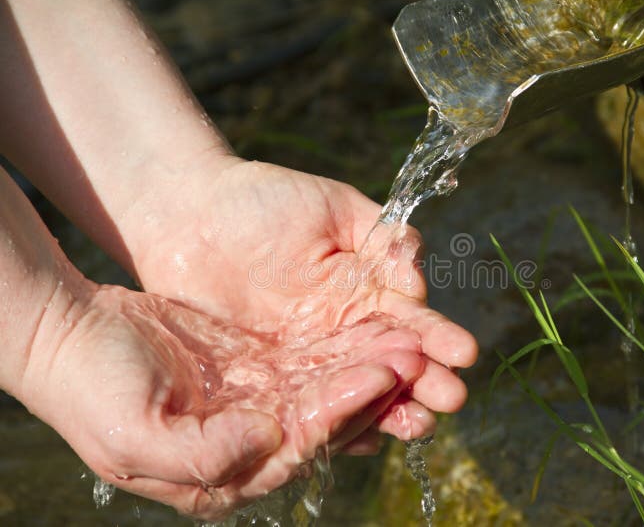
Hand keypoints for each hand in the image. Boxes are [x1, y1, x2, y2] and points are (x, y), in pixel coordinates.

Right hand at [22, 282, 424, 519]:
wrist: (73, 334)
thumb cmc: (92, 391)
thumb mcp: (133, 435)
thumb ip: (203, 456)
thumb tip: (269, 440)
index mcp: (225, 474)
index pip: (299, 450)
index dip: (341, 416)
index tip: (377, 379)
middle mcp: (251, 442)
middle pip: (326, 419)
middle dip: (373, 391)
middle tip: (417, 359)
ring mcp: (258, 399)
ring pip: (328, 384)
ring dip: (369, 364)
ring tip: (413, 339)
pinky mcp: (260, 362)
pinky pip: (312, 353)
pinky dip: (345, 343)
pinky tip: (377, 323)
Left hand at [130, 157, 477, 441]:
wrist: (185, 215)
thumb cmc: (260, 199)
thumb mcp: (333, 206)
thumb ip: (381, 238)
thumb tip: (416, 284)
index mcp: (362, 290)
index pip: (408, 319)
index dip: (437, 337)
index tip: (464, 354)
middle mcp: (340, 331)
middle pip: (389, 363)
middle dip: (424, 382)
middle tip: (451, 399)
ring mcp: (305, 359)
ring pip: (354, 389)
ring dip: (388, 409)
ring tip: (419, 425)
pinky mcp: (267, 380)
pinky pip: (305, 406)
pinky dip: (334, 423)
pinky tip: (362, 440)